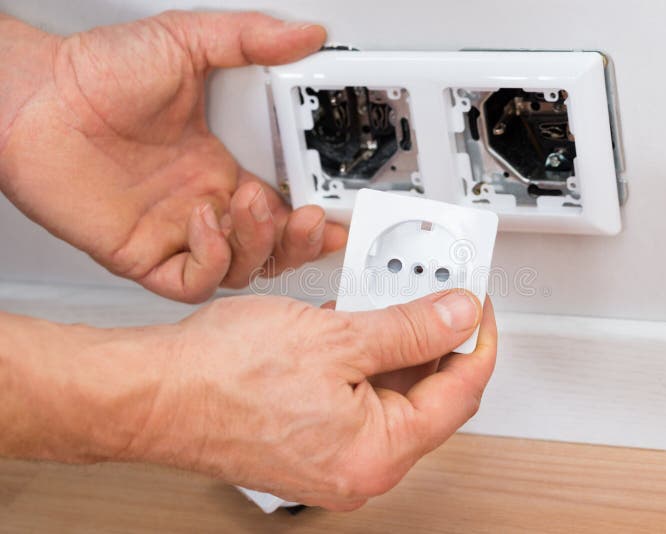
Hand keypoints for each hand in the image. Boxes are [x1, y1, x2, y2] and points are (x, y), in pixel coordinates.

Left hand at [0, 11, 346, 301]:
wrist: (35, 99)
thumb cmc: (98, 74)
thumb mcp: (188, 42)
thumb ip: (250, 39)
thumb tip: (305, 35)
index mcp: (222, 166)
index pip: (286, 206)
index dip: (316, 217)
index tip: (342, 210)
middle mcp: (205, 202)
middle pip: (273, 247)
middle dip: (301, 242)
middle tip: (313, 220)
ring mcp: (177, 230)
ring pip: (242, 268)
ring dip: (260, 244)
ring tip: (253, 204)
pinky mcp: (144, 253)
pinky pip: (194, 281)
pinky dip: (213, 259)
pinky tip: (208, 220)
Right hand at [119, 291, 495, 510]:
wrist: (150, 394)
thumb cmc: (219, 377)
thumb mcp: (336, 337)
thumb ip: (410, 327)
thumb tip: (458, 316)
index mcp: (377, 454)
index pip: (460, 392)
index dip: (476, 338)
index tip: (478, 303)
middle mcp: (359, 468)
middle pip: (427, 395)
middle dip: (435, 337)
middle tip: (438, 291)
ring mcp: (332, 458)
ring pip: (389, 393)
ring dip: (395, 343)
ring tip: (393, 298)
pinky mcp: (309, 442)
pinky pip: (356, 397)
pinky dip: (363, 359)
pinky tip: (357, 323)